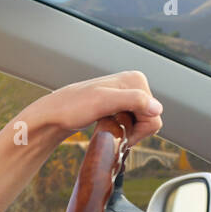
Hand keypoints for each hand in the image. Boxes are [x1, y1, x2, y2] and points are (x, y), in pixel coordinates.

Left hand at [23, 70, 163, 148]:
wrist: (54, 114)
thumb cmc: (72, 108)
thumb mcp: (102, 103)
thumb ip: (132, 101)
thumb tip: (157, 108)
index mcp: (136, 80)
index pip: (155, 115)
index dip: (138, 130)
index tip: (118, 131)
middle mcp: (135, 83)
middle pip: (151, 119)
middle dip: (134, 130)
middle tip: (111, 130)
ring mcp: (127, 93)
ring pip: (142, 122)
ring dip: (127, 130)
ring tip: (108, 127)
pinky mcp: (119, 103)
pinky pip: (132, 121)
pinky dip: (123, 129)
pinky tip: (107, 126)